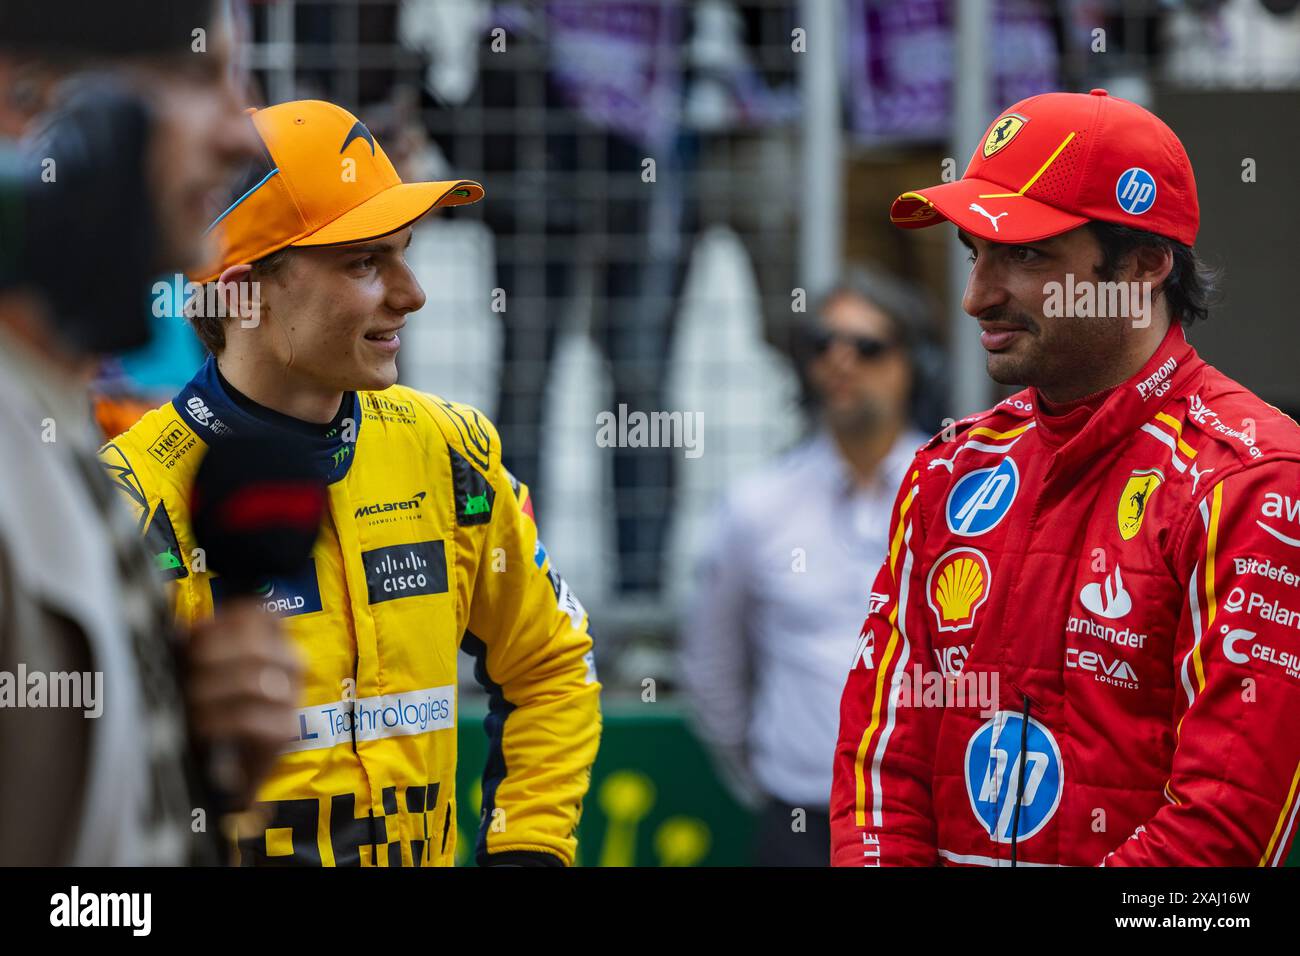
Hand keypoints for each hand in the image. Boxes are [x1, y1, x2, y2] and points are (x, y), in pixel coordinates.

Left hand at [184, 599, 300, 809]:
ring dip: (212, 691)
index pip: (263, 613)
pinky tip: (201, 727)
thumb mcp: (193, 668)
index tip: (194, 636)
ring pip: (255, 681)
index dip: (224, 621)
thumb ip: (188, 639)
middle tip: (185, 672)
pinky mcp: (285, 732)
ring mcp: (292, 699)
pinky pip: (253, 719)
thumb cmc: (202, 712)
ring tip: (188, 703)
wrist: (212, 771)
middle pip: (257, 645)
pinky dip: (220, 720)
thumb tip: (167, 604)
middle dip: (212, 656)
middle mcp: (290, 666)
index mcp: (272, 642)